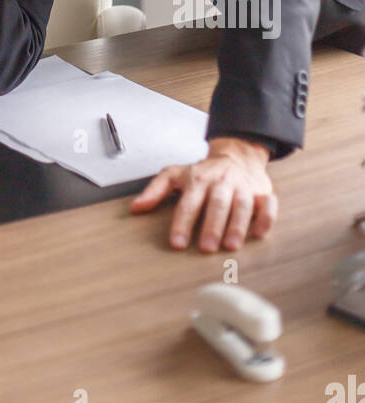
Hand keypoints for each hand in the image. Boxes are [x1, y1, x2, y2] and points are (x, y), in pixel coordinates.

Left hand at [129, 137, 276, 251]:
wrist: (236, 154)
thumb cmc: (203, 172)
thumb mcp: (175, 174)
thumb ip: (155, 191)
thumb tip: (135, 208)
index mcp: (198, 179)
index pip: (188, 202)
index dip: (182, 222)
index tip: (177, 243)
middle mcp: (221, 183)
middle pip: (217, 203)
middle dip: (212, 225)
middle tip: (206, 248)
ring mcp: (243, 187)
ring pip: (242, 204)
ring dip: (238, 225)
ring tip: (230, 245)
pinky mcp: (261, 193)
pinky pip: (268, 204)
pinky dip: (266, 217)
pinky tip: (259, 233)